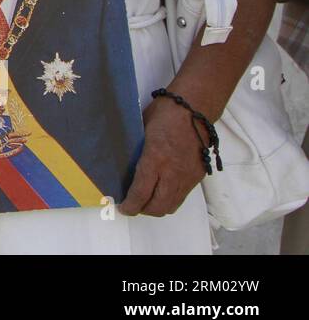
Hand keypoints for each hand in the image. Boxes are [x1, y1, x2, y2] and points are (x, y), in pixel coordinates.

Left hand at [119, 96, 208, 216]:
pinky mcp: (197, 176)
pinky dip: (170, 198)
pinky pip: (182, 196)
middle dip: (143, 210)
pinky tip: (161, 190)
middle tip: (133, 205)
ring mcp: (187, 176)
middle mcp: (172, 172)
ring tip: (146, 200)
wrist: (195, 109)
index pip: (141, 192)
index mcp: (155, 158)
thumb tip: (123, 161)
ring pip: (172, 205)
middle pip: (158, 206)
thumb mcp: (141, 130)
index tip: (123, 208)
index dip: (130, 205)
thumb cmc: (164, 114)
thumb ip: (134, 150)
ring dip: (158, 207)